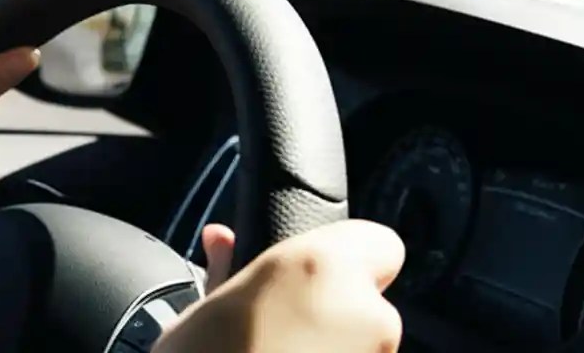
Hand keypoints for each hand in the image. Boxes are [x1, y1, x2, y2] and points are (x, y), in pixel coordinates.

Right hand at [155, 220, 405, 352]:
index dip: (354, 262)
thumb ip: (230, 270)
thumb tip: (222, 240)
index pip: (381, 245)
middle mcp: (367, 314)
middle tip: (283, 339)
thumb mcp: (202, 313)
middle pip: (372, 307)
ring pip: (367, 351)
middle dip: (338, 322)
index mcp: (325, 268)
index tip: (317, 283)